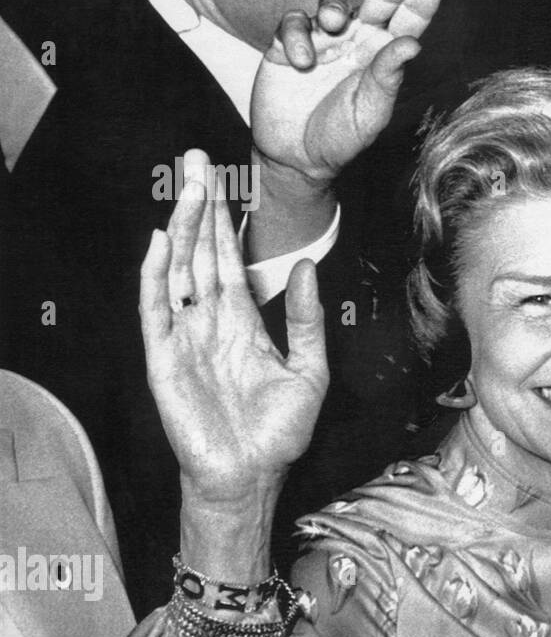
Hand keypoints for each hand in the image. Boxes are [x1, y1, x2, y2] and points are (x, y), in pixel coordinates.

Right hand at [140, 151, 329, 503]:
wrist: (252, 476)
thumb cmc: (279, 432)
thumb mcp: (309, 368)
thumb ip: (307, 318)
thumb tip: (310, 266)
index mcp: (242, 323)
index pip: (228, 261)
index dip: (225, 222)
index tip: (223, 182)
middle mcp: (210, 324)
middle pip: (200, 254)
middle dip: (199, 208)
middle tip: (196, 160)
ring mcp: (185, 339)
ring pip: (178, 272)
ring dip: (180, 229)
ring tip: (185, 186)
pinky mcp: (165, 360)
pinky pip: (156, 311)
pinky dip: (156, 276)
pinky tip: (161, 243)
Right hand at [251, 0, 453, 182]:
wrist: (295, 156)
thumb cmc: (339, 137)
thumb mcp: (369, 113)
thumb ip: (386, 78)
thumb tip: (412, 43)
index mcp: (386, 55)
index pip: (412, 15)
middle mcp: (360, 40)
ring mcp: (325, 39)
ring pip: (336, 2)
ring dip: (336, 6)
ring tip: (333, 23)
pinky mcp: (289, 43)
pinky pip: (295, 23)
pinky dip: (297, 36)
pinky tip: (298, 62)